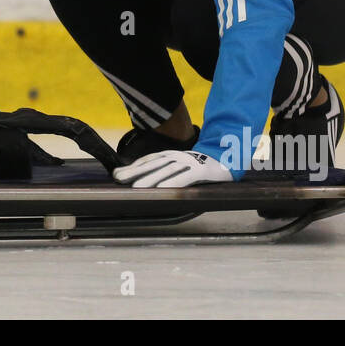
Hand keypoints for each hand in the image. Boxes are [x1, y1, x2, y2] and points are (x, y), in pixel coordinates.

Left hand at [112, 150, 233, 186]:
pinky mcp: (200, 171)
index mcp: (171, 155)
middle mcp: (177, 157)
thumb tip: (144, 180)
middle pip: (153, 165)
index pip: (149, 161)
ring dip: (150, 179)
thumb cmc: (200, 166)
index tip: (117, 174)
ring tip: (136, 187)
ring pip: (166, 171)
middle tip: (118, 178)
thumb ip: (165, 171)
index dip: (133, 167)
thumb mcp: (180, 166)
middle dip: (135, 171)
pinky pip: (184, 178)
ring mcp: (188, 162)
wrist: (228, 159)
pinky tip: (162, 190)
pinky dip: (172, 183)